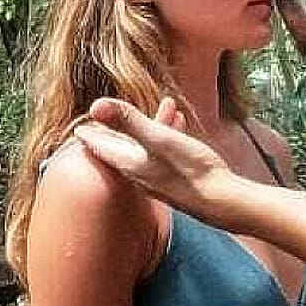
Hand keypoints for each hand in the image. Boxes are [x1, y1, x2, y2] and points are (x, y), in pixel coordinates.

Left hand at [73, 97, 235, 214]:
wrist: (221, 201)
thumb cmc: (191, 171)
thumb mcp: (159, 139)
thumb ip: (129, 121)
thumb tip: (95, 104)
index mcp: (128, 162)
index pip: (99, 144)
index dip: (90, 129)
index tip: (83, 118)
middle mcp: (138, 173)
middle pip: (120, 146)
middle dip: (118, 125)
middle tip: (113, 112)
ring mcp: (157, 177)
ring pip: (144, 147)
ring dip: (149, 125)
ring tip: (165, 106)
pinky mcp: (175, 178)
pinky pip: (164, 151)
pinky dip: (167, 134)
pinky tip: (181, 125)